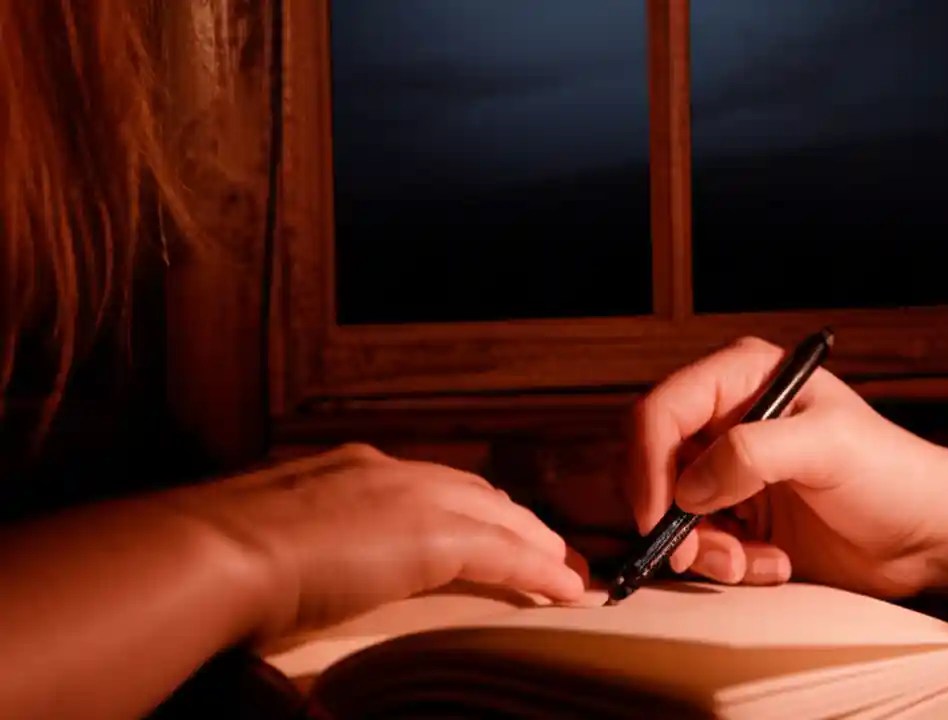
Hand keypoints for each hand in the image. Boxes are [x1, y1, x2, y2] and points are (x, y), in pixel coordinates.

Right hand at [159, 444, 587, 640]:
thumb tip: (293, 570)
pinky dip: (540, 572)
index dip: (466, 508)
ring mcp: (413, 498)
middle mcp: (390, 473)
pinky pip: (506, 554)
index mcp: (350, 470)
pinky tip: (565, 590)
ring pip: (500, 517)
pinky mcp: (433, 537)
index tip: (487, 528)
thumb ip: (296, 544)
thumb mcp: (265, 539)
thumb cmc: (218, 557)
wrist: (215, 552)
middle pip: (475, 494)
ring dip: (536, 544)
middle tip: (545, 549)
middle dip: (513, 521)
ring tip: (565, 571)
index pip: (428, 485)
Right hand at [628, 337, 947, 598]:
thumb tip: (688, 487)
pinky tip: (774, 562)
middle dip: (671, 515)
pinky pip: (699, 540)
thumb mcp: (827, 447)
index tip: (658, 515)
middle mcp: (728, 416)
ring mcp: (730, 466)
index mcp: (744, 377)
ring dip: (705, 547)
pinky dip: (727, 562)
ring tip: (754, 563)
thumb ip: (751, 453)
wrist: (927, 533)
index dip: (649, 463)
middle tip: (696, 554)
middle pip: (654, 462)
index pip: (663, 410)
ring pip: (670, 510)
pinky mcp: (739, 511)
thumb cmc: (892, 474)